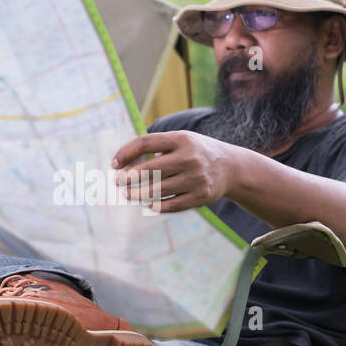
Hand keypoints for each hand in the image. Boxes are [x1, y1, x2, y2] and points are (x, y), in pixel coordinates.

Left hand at [110, 131, 240, 212]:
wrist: (231, 168)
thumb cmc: (195, 153)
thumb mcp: (180, 141)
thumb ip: (156, 147)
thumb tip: (123, 163)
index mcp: (181, 139)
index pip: (145, 143)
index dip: (126, 153)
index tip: (114, 164)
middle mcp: (189, 157)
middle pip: (150, 169)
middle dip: (129, 178)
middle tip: (118, 182)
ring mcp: (196, 178)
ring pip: (158, 190)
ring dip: (138, 194)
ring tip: (127, 194)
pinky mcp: (201, 196)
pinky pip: (172, 204)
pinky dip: (156, 206)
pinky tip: (147, 204)